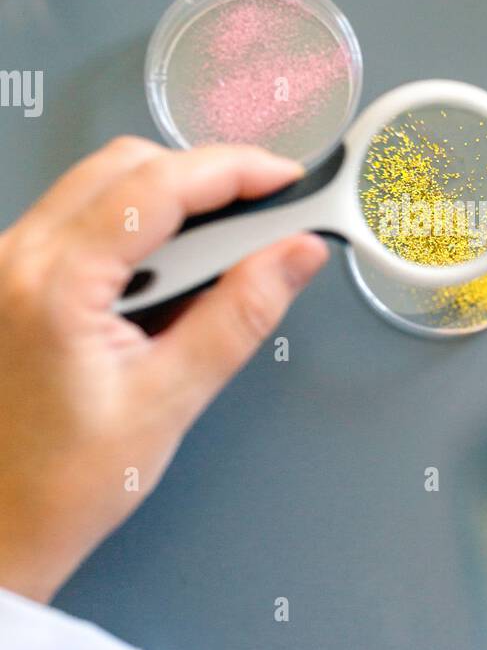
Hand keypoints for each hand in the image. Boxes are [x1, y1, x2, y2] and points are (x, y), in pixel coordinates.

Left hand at [0, 138, 327, 602]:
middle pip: (125, 165)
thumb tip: (295, 254)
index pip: (158, 186)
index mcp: (55, 285)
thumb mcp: (171, 400)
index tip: (285, 181)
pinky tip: (167, 276)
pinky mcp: (8, 276)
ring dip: (168, 200)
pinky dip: (133, 225)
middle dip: (203, 176)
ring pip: (99, 184)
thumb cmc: (63, 483)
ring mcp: (5, 264)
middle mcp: (16, 258)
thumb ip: (240, 315)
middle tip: (265, 214)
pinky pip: (78, 216)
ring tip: (219, 256)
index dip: (234, 171)